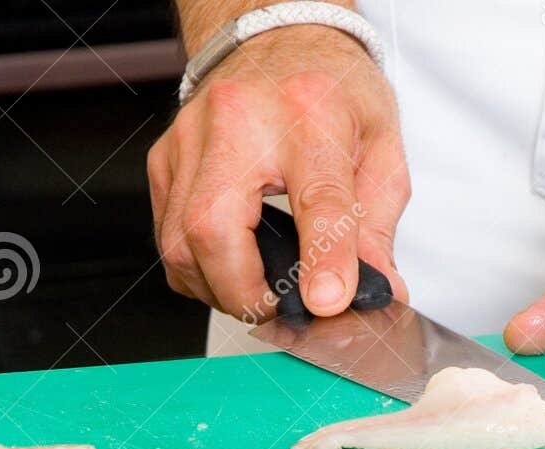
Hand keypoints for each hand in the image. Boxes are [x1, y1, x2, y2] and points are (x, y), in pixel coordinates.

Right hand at [147, 25, 409, 321]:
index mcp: (310, 112)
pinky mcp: (164, 157)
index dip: (322, 260)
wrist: (280, 41)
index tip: (326, 303)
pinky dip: (198, 270)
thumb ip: (377, 226)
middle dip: (245, 293)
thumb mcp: (381, 149)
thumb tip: (377, 290)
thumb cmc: (331, 91)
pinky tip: (231, 268)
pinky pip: (167, 239)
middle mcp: (238, 120)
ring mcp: (190, 138)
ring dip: (220, 289)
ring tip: (259, 291)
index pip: (316, 198)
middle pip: (214, 229)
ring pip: (180, 244)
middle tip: (281, 311)